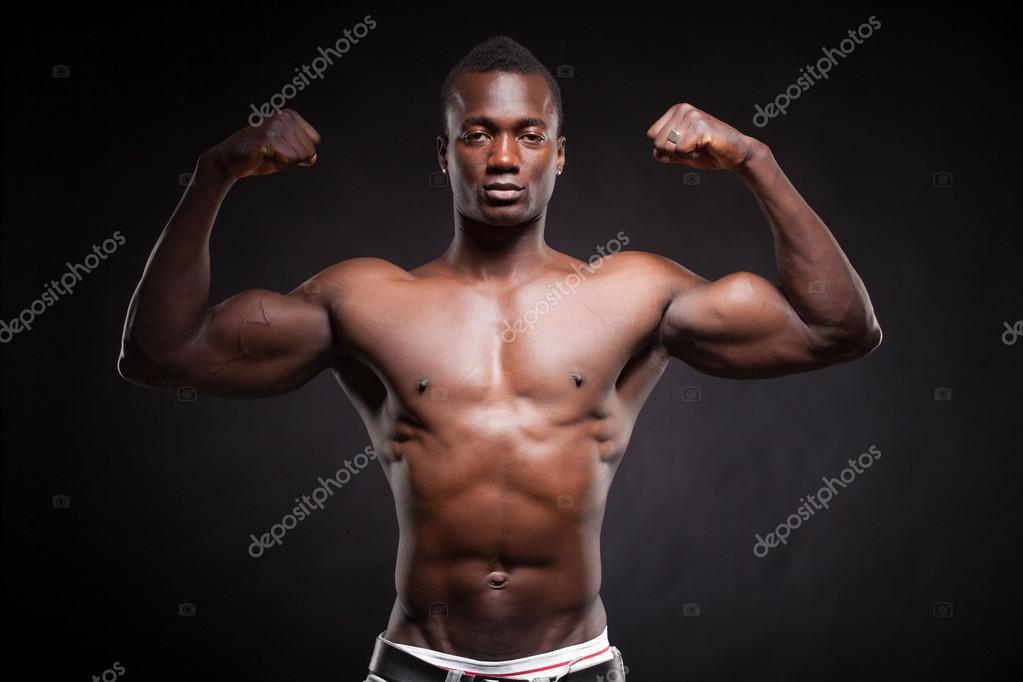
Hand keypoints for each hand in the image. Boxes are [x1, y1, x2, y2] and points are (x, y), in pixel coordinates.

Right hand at [206, 109, 320, 178]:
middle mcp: (284, 116)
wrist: (229, 160)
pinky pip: (288, 159)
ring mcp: (276, 125)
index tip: (278, 151)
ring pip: (299, 156)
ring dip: (283, 162)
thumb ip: (301, 154)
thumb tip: (313, 157)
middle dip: (291, 160)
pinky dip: (277, 164)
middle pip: (308, 151)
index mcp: (290, 116)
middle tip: (270, 154)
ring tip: (266, 155)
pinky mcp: (269, 137)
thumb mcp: (285, 154)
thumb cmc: (257, 157)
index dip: (297, 155)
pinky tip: (262, 157)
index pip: (312, 144)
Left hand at [646, 103, 755, 170]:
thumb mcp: (683, 153)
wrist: (736, 154)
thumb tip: (656, 152)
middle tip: (695, 147)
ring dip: (684, 154)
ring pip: (668, 146)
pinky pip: (681, 149)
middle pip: (658, 142)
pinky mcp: (699, 126)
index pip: (652, 135)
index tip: (686, 145)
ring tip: (701, 147)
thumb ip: (667, 153)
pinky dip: (692, 155)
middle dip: (674, 152)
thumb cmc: (710, 152)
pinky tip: (706, 148)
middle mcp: (682, 109)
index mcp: (676, 111)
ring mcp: (691, 116)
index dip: (667, 148)